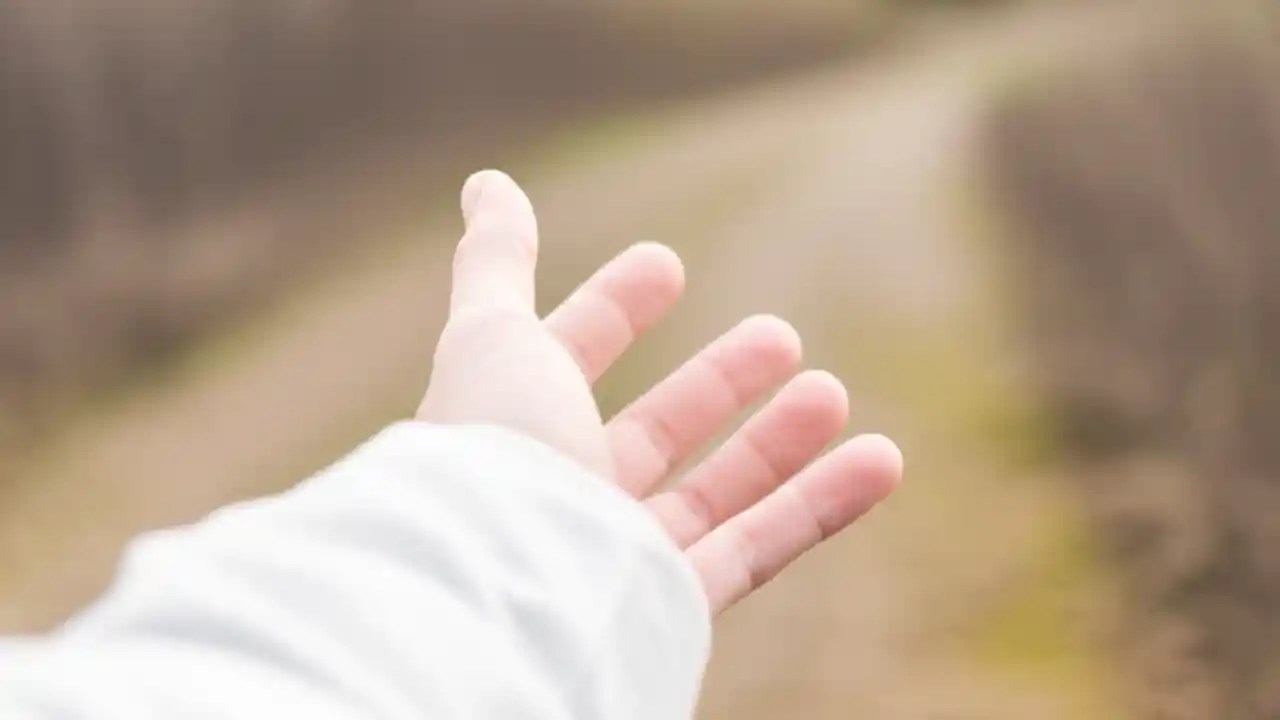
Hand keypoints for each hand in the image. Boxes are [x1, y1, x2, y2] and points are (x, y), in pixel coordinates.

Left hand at [418, 170, 902, 612]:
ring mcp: (615, 556)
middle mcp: (558, 497)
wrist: (508, 600)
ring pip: (711, 494)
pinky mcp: (670, 605)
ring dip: (777, 443)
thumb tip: (486, 181)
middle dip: (714, 381)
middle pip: (649, 433)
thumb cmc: (497, 456)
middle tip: (778, 335)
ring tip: (831, 392)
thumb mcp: (494, 338)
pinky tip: (882, 462)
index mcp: (509, 429)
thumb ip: (497, 261)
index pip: (561, 358)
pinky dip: (820, 507)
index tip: (666, 263)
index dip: (611, 308)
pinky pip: (756, 551)